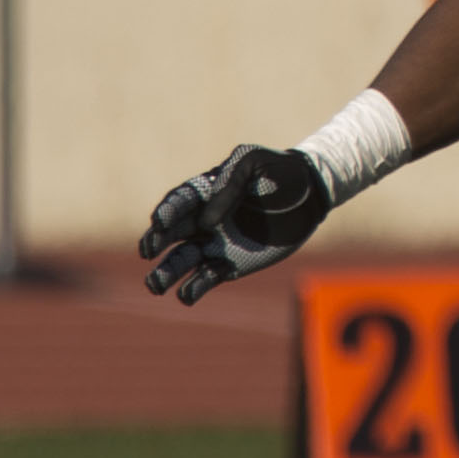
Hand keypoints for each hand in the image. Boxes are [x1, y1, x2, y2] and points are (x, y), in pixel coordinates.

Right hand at [139, 144, 331, 305]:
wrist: (310, 195)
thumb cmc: (280, 171)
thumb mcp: (253, 163)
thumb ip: (229, 184)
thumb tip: (207, 221)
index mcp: (203, 192)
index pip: (177, 203)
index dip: (167, 212)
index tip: (160, 222)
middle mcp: (202, 220)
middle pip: (170, 234)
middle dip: (155, 243)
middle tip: (148, 252)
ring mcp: (213, 244)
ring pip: (180, 261)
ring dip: (165, 273)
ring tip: (155, 285)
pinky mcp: (228, 265)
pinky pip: (205, 278)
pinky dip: (194, 288)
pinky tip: (187, 294)